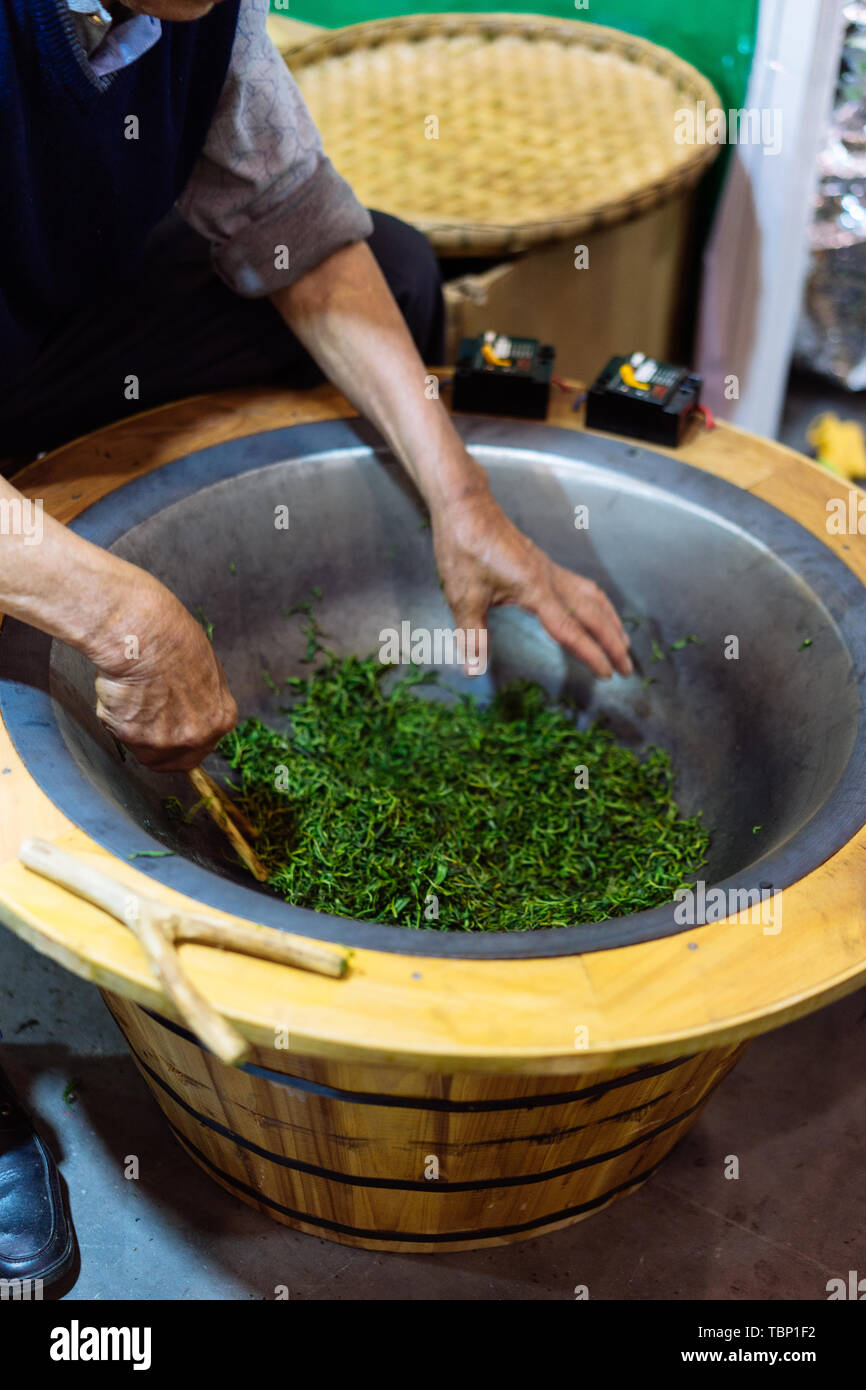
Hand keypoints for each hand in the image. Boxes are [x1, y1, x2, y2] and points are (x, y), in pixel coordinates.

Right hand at [86, 572, 237, 771]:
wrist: (145, 634)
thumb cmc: (174, 640)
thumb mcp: (207, 670)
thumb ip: (202, 701)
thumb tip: (192, 709)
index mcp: (220, 719)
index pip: (201, 749)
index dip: (182, 742)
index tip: (170, 734)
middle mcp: (196, 737)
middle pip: (175, 761)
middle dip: (160, 749)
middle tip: (146, 726)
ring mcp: (164, 741)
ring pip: (144, 751)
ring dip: (135, 730)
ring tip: (132, 696)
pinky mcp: (132, 736)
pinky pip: (118, 733)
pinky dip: (113, 715)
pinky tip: (119, 691)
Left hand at [432, 480, 632, 679]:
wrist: (466, 506)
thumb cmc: (464, 547)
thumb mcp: (463, 597)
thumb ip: (472, 637)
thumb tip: (474, 671)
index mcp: (536, 590)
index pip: (570, 630)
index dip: (591, 654)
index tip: (607, 673)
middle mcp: (550, 579)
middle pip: (593, 614)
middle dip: (613, 643)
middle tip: (627, 669)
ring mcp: (549, 569)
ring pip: (592, 598)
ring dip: (610, 622)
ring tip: (623, 642)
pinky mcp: (543, 563)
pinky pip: (581, 586)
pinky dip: (597, 603)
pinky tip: (596, 609)